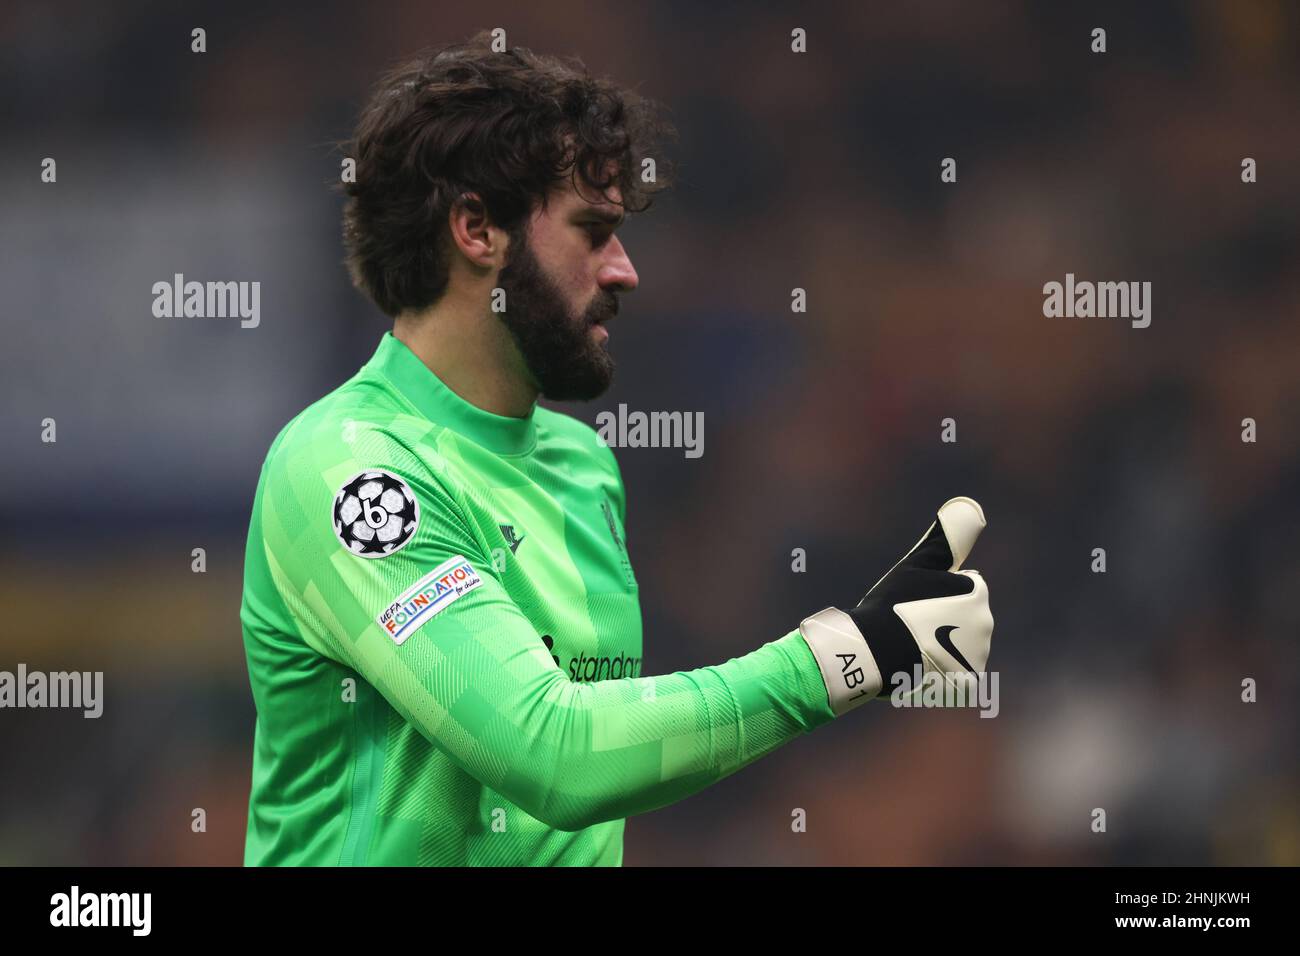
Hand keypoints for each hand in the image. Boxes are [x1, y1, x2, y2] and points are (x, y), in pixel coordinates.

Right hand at [798, 497, 992, 714]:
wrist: (873, 652)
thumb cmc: (891, 604)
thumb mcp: (915, 565)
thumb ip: (945, 539)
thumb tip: (970, 506)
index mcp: (977, 592)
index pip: (961, 590)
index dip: (936, 596)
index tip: (914, 603)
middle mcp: (985, 624)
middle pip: (962, 619)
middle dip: (942, 621)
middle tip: (909, 625)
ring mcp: (978, 655)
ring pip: (959, 647)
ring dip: (941, 646)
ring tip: (911, 646)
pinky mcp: (967, 682)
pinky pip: (956, 673)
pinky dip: (941, 671)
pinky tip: (919, 666)